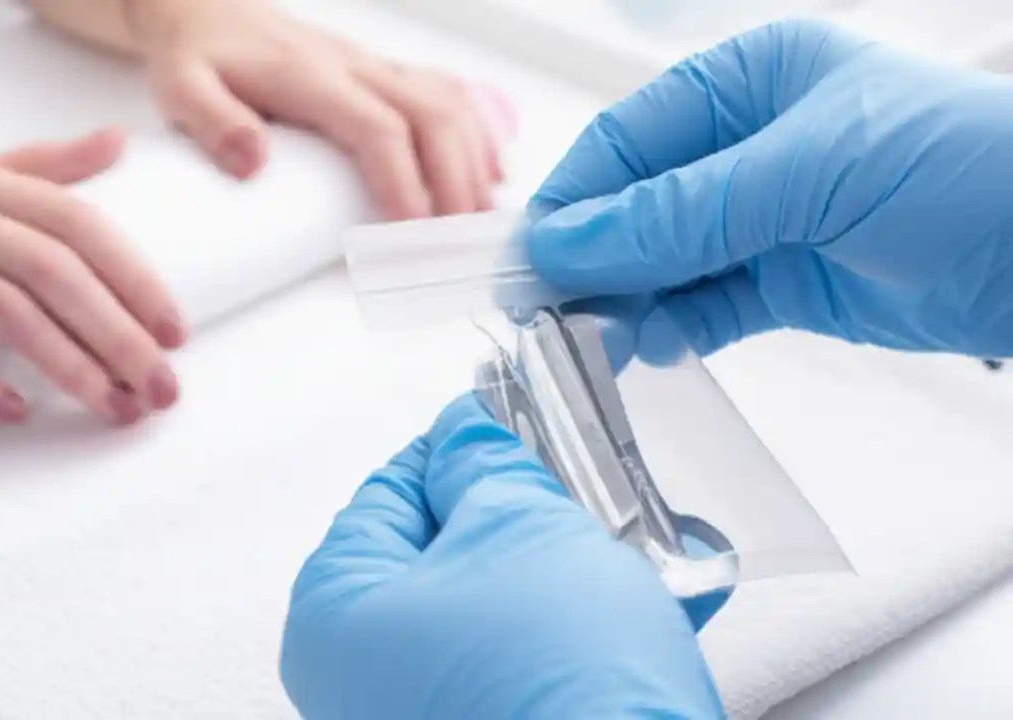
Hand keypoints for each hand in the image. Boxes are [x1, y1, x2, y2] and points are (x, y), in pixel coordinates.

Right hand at [0, 129, 184, 424]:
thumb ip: (37, 166)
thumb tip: (118, 145)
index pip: (75, 224)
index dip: (135, 278)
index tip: (176, 331)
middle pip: (51, 270)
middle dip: (118, 334)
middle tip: (161, 388)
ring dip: (66, 364)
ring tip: (111, 408)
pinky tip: (10, 411)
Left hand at [127, 0, 511, 218]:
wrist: (202, 11)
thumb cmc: (197, 54)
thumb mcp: (180, 87)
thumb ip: (213, 123)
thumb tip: (254, 163)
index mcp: (310, 76)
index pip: (378, 129)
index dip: (404, 181)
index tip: (413, 230)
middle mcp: (354, 67)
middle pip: (432, 117)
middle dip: (455, 181)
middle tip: (459, 240)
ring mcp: (374, 67)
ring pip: (449, 104)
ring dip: (475, 160)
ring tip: (483, 218)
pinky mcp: (382, 73)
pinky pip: (446, 94)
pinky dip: (476, 133)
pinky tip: (488, 171)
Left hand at [281, 395, 723, 718]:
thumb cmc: (555, 671)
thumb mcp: (520, 528)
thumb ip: (484, 464)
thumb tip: (464, 432)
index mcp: (336, 613)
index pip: (388, 493)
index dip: (456, 444)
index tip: (508, 418)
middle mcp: (364, 677)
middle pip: (446, 555)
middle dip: (531, 510)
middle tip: (587, 474)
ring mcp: (426, 714)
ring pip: (501, 611)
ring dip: (576, 567)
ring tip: (648, 532)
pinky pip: (533, 666)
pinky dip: (590, 629)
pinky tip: (669, 594)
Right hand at [526, 20, 1012, 358]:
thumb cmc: (968, 166)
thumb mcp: (809, 172)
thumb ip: (681, 213)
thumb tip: (570, 241)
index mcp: (750, 80)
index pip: (630, 140)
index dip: (574, 198)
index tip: (530, 256)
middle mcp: (751, 143)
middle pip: (638, 203)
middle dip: (592, 255)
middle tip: (544, 310)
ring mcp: (767, 215)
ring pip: (664, 260)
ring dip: (625, 299)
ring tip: (590, 341)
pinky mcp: (788, 281)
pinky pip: (706, 304)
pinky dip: (672, 327)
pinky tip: (649, 346)